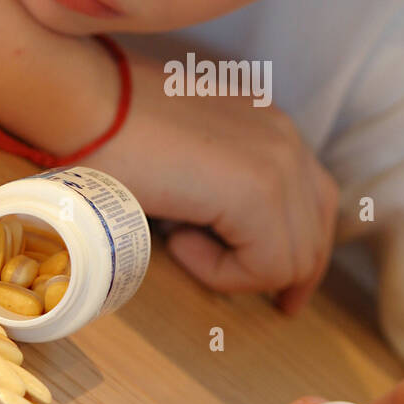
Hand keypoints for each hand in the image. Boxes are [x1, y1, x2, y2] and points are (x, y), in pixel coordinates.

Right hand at [83, 47, 339, 313]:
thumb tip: (226, 235)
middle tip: (275, 307)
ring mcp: (277, 163)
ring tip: (180, 243)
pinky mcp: (256, 192)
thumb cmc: (112, 126)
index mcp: (271, 126)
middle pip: (318, 233)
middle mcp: (285, 140)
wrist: (85, 97)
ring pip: (294, 259)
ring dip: (238, 270)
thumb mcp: (184, 154)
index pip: (317, 201)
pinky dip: (220, 272)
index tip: (283, 290)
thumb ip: (218, 184)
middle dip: (293, 277)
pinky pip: (264, 266)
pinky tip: (176, 242)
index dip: (304, 251)